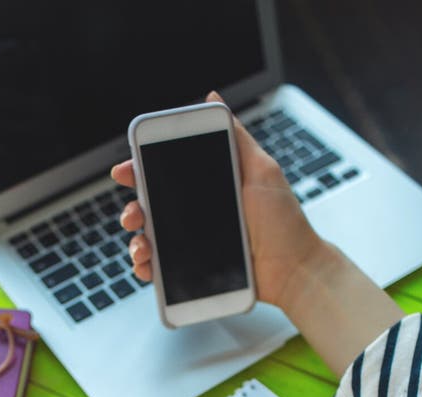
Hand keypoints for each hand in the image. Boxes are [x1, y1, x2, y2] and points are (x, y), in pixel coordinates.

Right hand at [111, 89, 322, 312]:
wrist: (295, 270)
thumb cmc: (284, 222)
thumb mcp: (262, 171)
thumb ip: (236, 138)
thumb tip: (213, 98)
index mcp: (207, 187)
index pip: (164, 174)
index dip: (140, 170)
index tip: (126, 171)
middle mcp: (196, 215)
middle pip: (150, 207)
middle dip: (133, 209)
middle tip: (135, 215)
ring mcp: (193, 245)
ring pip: (150, 240)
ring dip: (136, 241)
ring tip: (143, 245)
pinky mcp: (194, 274)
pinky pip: (161, 272)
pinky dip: (147, 269)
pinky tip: (147, 266)